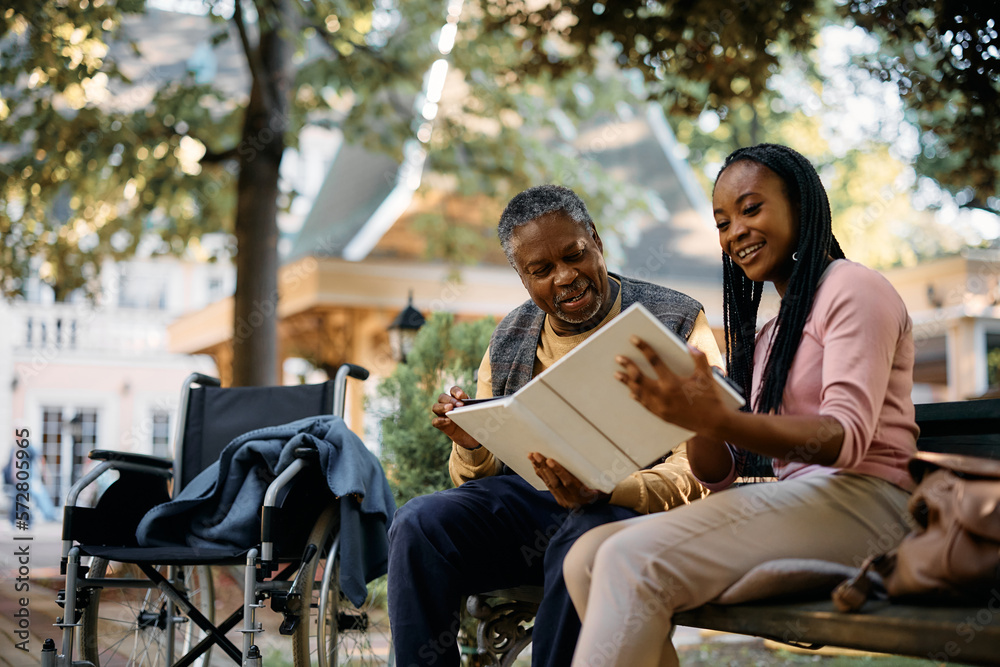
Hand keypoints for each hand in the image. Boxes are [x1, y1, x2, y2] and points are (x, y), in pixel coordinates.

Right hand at [431, 386, 481, 449]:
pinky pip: (435, 422)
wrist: (472, 437)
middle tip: (459, 405)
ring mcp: (443, 415)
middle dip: (450, 400)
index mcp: (457, 399)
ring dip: (442, 407)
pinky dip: (440, 420)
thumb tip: (482, 406)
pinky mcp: (441, 426)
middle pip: (442, 397)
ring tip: (450, 409)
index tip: (462, 396)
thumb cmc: (474, 422)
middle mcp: (448, 405)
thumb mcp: (477, 413)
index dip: (456, 391)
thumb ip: (477, 408)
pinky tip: (448, 421)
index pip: (453, 390)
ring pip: (435, 407)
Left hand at [528, 453, 609, 508]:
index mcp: (583, 495)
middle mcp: (571, 499)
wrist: (599, 506)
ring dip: (540, 468)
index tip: (550, 460)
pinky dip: (541, 474)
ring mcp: (563, 500)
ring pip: (549, 483)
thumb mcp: (604, 486)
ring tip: (532, 456)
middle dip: (544, 467)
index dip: (558, 471)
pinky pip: (548, 485)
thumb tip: (603, 462)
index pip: (568, 482)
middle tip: (536, 454)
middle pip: (555, 482)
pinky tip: (535, 464)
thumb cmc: (603, 491)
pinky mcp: (558, 498)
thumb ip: (600, 478)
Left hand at [614, 336, 728, 436]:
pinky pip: (645, 404)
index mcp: (673, 382)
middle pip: (639, 378)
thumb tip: (689, 345)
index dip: (643, 348)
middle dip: (628, 366)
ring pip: (639, 392)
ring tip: (618, 374)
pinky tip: (632, 392)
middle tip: (619, 358)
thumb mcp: (707, 376)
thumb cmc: (711, 398)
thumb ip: (699, 358)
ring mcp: (660, 407)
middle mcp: (663, 395)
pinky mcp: (661, 415)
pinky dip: (637, 396)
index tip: (633, 339)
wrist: (714, 424)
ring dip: (627, 382)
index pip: (654, 361)